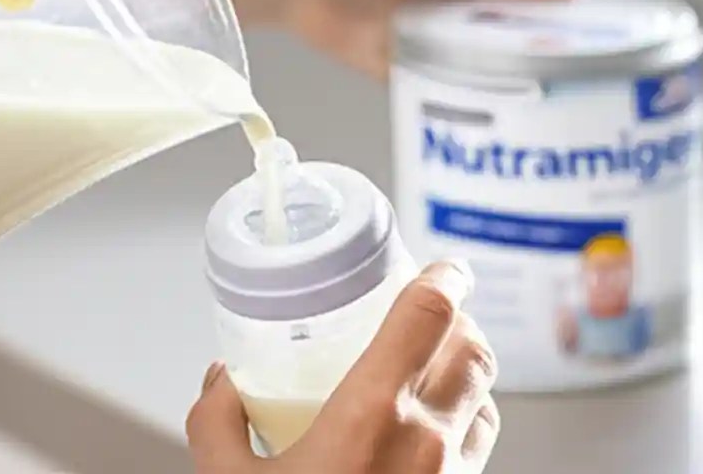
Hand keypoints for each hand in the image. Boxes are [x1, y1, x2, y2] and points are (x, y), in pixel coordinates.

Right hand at [187, 262, 498, 473]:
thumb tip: (219, 380)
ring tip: (433, 359)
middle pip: (472, 346)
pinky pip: (484, 441)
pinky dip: (470, 414)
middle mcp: (427, 438)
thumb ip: (216, 423)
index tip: (439, 261)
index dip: (443, 273)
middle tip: (429, 305)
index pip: (431, 312)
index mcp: (372, 414)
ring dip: (467, 364)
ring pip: (487, 394)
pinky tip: (435, 423)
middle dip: (457, 315)